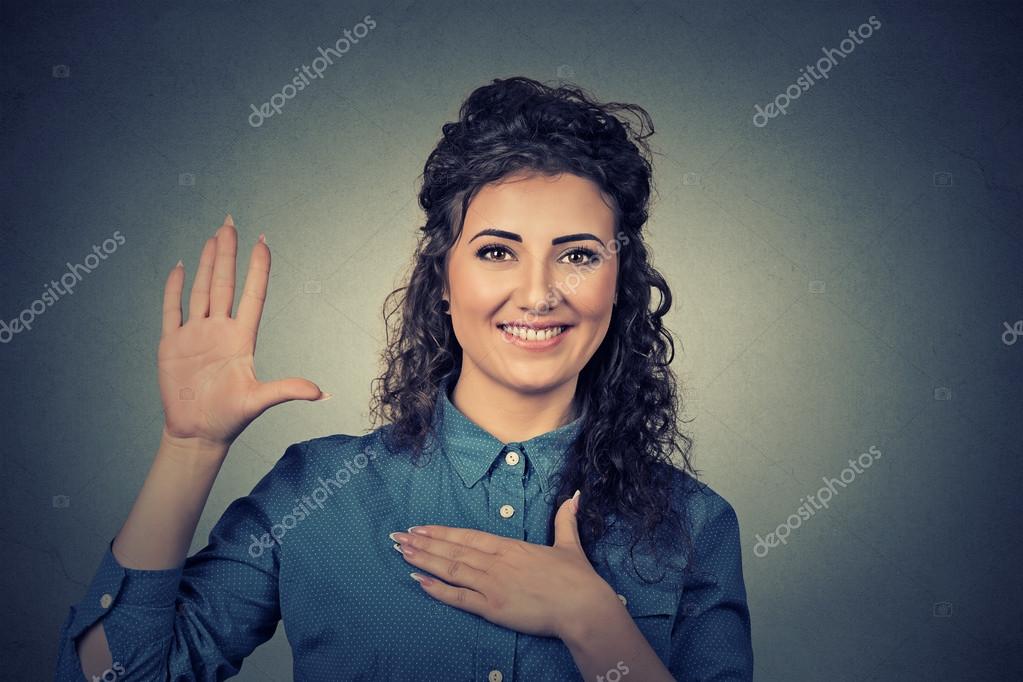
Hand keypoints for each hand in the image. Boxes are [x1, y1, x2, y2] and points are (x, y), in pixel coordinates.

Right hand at [158, 215, 327, 448]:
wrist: (198, 433)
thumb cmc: (230, 418)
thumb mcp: (260, 400)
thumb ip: (288, 390)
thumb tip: (322, 393)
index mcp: (242, 339)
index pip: (253, 294)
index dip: (258, 268)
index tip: (263, 241)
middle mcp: (220, 330)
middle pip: (224, 283)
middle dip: (227, 253)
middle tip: (230, 222)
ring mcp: (195, 334)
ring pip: (201, 290)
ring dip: (205, 263)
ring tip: (212, 237)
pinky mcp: (172, 343)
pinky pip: (172, 309)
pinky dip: (173, 288)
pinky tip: (179, 266)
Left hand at [392, 490, 620, 639]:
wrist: (584, 607)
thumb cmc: (578, 579)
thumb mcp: (569, 544)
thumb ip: (565, 520)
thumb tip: (575, 496)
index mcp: (511, 546)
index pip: (468, 536)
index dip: (442, 532)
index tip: (421, 527)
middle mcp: (497, 562)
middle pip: (453, 550)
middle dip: (423, 543)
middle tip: (398, 537)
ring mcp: (493, 584)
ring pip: (451, 569)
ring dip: (424, 560)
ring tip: (402, 552)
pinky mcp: (493, 607)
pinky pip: (459, 597)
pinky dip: (437, 589)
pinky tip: (419, 581)